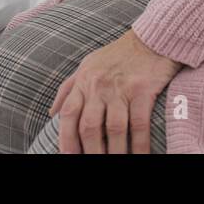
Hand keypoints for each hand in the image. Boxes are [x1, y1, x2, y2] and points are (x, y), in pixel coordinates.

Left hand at [49, 29, 182, 153]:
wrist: (151, 39)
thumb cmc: (117, 55)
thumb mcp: (87, 65)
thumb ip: (68, 88)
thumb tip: (52, 113)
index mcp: (83, 81)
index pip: (68, 114)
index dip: (66, 140)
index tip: (68, 157)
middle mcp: (99, 85)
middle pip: (89, 126)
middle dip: (91, 152)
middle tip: (95, 165)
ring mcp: (121, 88)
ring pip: (114, 129)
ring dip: (115, 152)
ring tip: (117, 163)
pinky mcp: (143, 90)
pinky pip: (139, 123)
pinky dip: (140, 144)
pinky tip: (141, 155)